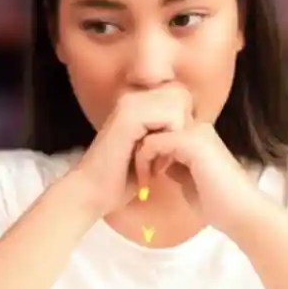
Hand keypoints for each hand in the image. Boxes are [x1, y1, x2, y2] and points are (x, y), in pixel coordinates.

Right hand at [67, 86, 192, 216]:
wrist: (92, 193)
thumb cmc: (121, 179)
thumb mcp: (151, 151)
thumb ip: (167, 133)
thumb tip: (194, 124)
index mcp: (138, 103)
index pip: (180, 96)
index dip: (183, 124)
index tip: (167, 153)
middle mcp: (134, 97)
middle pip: (182, 96)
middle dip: (182, 128)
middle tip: (163, 158)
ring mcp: (130, 103)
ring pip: (179, 105)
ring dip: (175, 137)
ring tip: (157, 162)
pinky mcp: (129, 116)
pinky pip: (171, 118)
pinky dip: (167, 144)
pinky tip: (150, 164)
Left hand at [132, 121, 259, 237]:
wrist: (240, 212)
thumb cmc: (217, 203)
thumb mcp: (187, 179)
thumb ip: (173, 165)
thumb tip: (156, 160)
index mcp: (198, 135)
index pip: (161, 132)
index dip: (148, 152)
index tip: (145, 176)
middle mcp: (197, 128)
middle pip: (153, 128)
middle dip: (141, 151)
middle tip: (143, 178)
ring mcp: (195, 132)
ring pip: (149, 133)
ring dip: (141, 157)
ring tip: (145, 180)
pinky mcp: (190, 141)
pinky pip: (152, 142)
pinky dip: (143, 160)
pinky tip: (149, 179)